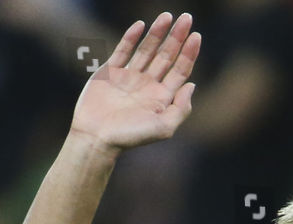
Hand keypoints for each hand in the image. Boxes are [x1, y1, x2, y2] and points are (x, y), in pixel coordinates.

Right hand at [71, 12, 199, 151]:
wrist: (96, 138)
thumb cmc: (129, 137)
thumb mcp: (163, 128)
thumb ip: (181, 109)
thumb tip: (192, 85)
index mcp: (161, 98)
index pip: (180, 70)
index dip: (189, 53)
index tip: (196, 36)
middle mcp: (147, 85)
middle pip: (166, 56)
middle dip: (177, 37)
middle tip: (187, 18)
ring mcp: (129, 77)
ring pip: (147, 50)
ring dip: (157, 33)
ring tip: (167, 16)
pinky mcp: (110, 72)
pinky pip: (123, 50)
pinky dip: (131, 37)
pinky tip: (141, 25)